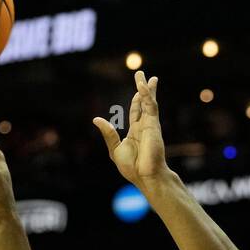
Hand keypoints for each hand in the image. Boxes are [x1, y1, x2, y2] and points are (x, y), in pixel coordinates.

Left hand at [93, 70, 170, 189]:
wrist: (144, 175)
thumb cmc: (132, 167)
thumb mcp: (114, 149)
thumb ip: (108, 133)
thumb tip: (96, 119)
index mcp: (135, 132)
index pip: (135, 111)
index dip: (136, 100)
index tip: (138, 89)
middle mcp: (144, 126)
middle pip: (144, 102)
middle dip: (143, 88)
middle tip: (142, 74)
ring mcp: (150, 124)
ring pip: (148, 102)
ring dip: (147, 88)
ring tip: (145, 75)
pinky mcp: (154, 124)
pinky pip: (151, 106)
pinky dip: (147, 95)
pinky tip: (143, 86)